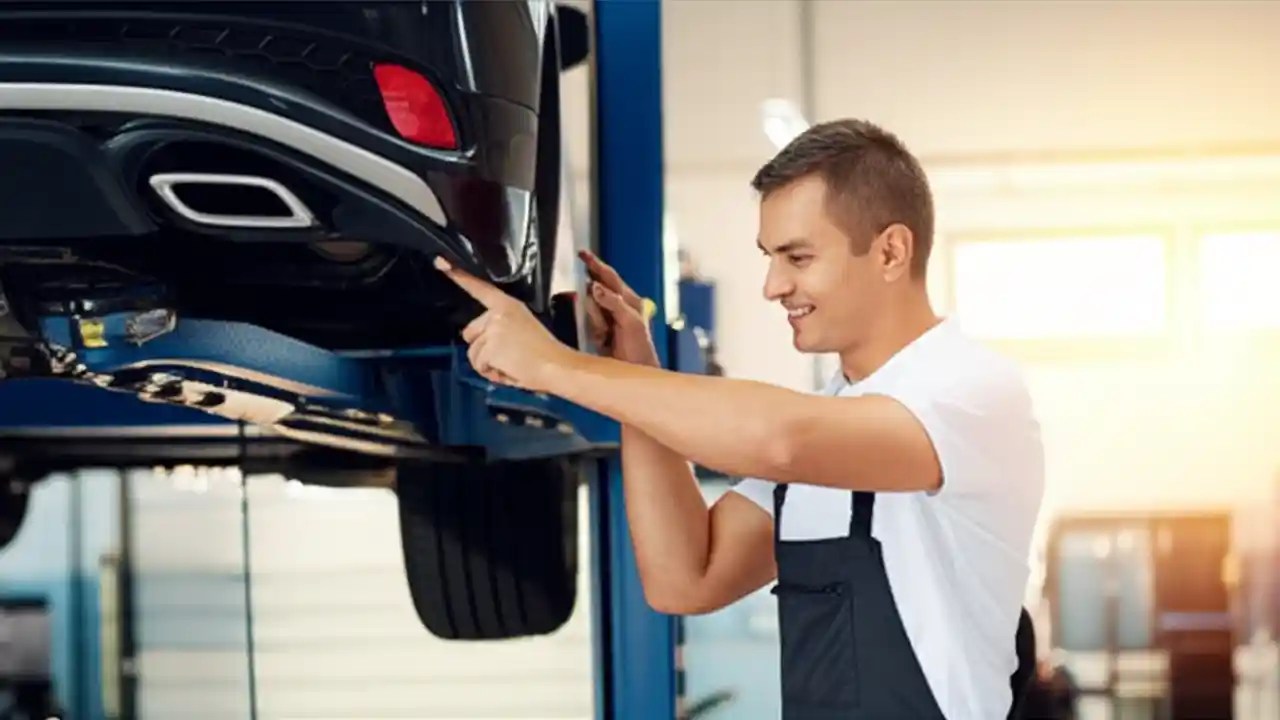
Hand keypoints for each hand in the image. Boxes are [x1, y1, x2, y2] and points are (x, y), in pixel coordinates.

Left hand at [435, 256, 575, 390]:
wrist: (556, 366)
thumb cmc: (544, 353)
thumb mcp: (522, 329)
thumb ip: (500, 327)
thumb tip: (482, 341)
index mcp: (508, 305)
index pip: (480, 289)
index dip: (460, 277)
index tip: (442, 263)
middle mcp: (497, 314)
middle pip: (470, 332)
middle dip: (482, 348)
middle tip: (507, 356)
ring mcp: (492, 329)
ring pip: (473, 353)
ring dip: (488, 364)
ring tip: (511, 365)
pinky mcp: (490, 347)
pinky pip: (479, 365)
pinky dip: (491, 373)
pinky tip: (508, 371)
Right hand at [579, 249, 659, 366]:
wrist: (637, 373)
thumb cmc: (640, 349)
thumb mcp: (631, 323)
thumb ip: (614, 303)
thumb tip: (596, 287)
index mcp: (629, 299)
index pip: (609, 276)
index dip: (595, 264)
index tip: (582, 254)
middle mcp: (618, 306)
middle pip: (596, 292)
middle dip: (593, 302)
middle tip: (594, 313)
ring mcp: (607, 319)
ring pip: (591, 309)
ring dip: (596, 322)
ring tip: (606, 335)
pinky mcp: (599, 331)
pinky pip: (589, 324)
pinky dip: (593, 330)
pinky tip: (602, 339)